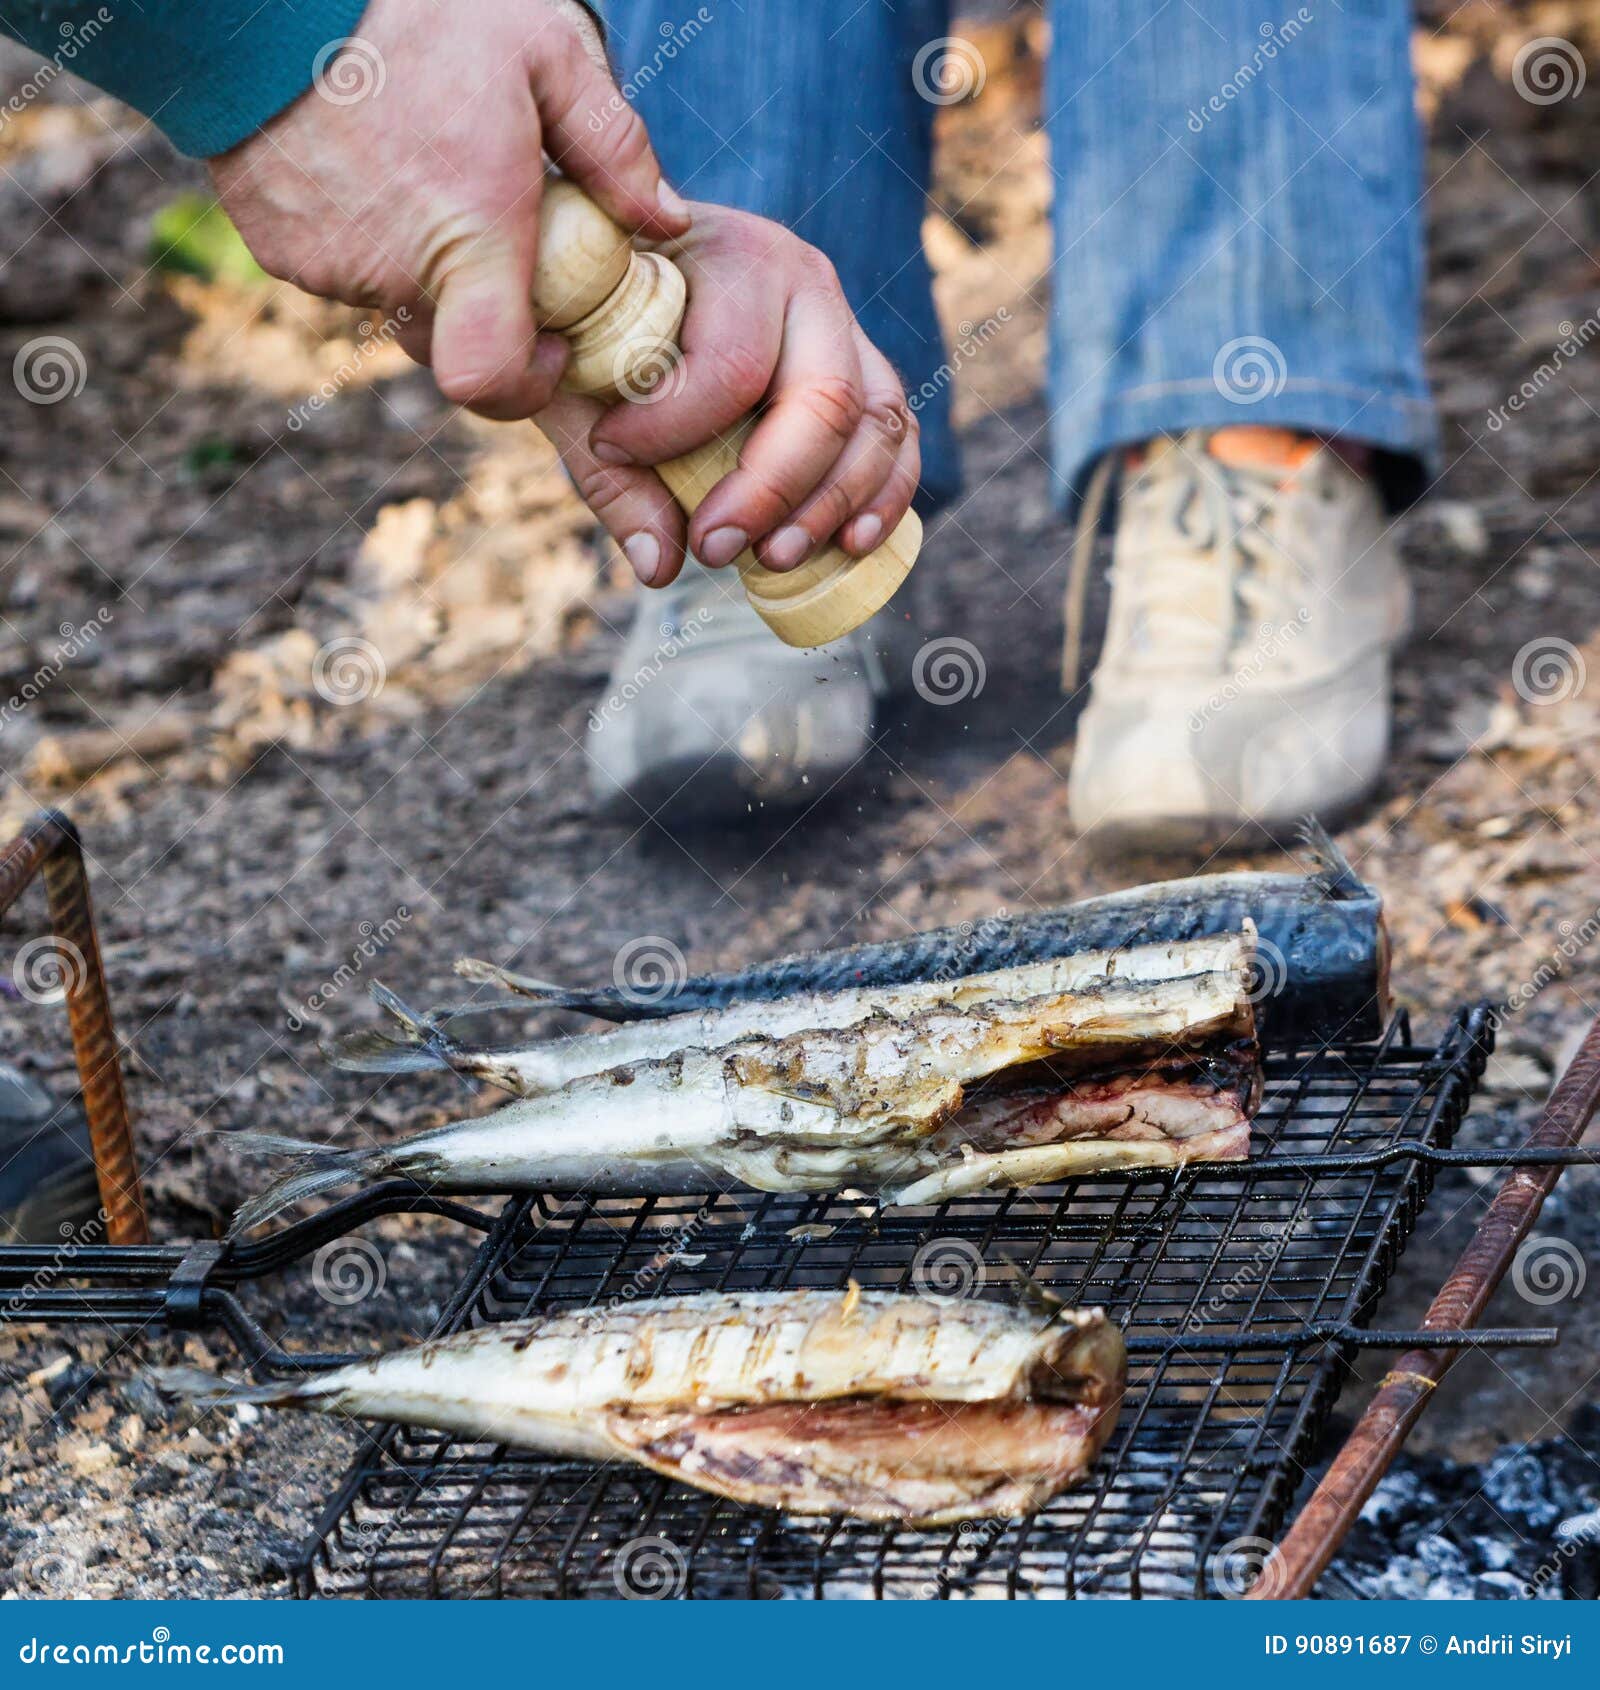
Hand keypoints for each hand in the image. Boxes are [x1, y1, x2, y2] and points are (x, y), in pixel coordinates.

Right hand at [209, 0, 688, 417]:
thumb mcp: (543, 49)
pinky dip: (362, 239)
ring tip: (425, 171)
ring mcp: (324, 264)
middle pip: (451, 340)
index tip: (553, 347)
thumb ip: (614, 146)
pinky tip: (367, 162)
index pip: (490, 381)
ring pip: (395, 303)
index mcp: (467, 236)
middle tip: (493, 224)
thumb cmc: (413, 3)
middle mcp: (391, 270)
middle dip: (483, 307)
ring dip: (420, 266)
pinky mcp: (274, 244)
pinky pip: (338, 268)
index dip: (527, 388)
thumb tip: (664, 223)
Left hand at [532, 203, 918, 586]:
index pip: (730, 363)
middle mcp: (806, 280)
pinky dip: (886, 497)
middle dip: (774, 489)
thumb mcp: (580, 381)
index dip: (672, 429)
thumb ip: (613, 476)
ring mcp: (847, 326)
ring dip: (832, 505)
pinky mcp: (866, 373)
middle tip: (714, 550)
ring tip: (772, 559)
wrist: (630, 272)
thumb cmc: (601, 321)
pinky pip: (900, 437)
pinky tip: (849, 545)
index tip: (609, 448)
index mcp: (734, 257)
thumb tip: (661, 568)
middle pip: (826, 399)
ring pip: (877, 421)